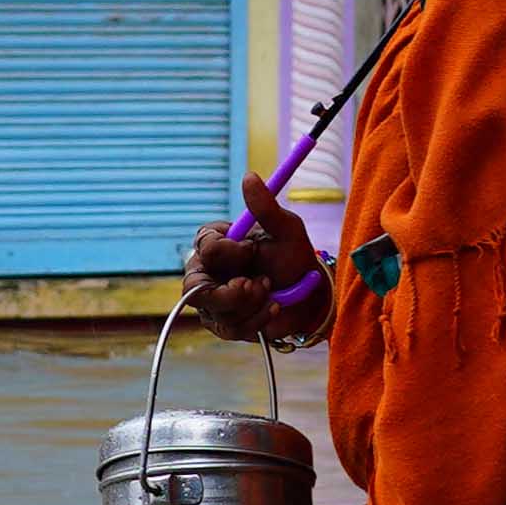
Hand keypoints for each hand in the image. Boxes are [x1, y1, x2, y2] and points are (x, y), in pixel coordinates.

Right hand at [179, 191, 324, 342]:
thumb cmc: (294, 257)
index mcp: (216, 242)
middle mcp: (207, 271)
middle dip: (231, 292)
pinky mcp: (223, 324)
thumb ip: (265, 207)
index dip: (228, 252)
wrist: (310, 295)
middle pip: (195, 286)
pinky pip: (229, 328)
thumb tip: (249, 176)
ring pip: (214, 310)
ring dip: (251, 303)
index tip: (252, 250)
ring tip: (272, 292)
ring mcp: (212, 300)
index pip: (204, 246)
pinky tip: (273, 308)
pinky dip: (257, 319)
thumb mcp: (286, 229)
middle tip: (259, 285)